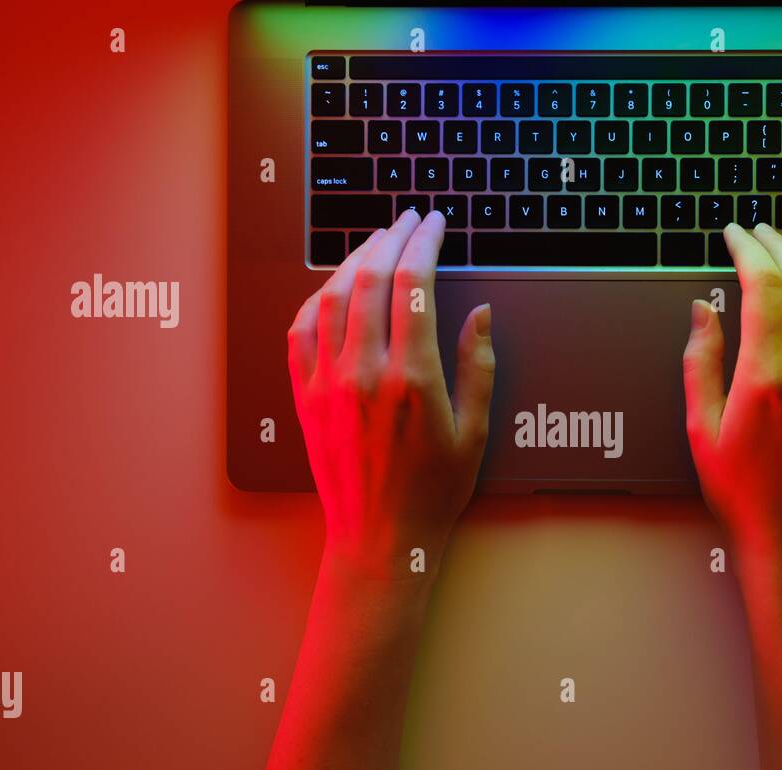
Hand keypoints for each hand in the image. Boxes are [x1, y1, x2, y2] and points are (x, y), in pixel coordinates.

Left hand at [287, 210, 493, 578]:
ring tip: (375, 243)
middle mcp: (364, 374)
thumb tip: (481, 312)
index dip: (425, 242)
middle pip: (372, 279)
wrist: (379, 538)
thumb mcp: (475, 433)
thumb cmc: (433, 492)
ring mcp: (328, 384)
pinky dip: (317, 298)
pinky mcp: (304, 398)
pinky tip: (334, 288)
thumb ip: (479, 367)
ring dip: (354, 260)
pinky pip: (300, 330)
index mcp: (412, 380)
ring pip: (333, 297)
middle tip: (407, 219)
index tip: (435, 223)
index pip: (414, 285)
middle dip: (391, 237)